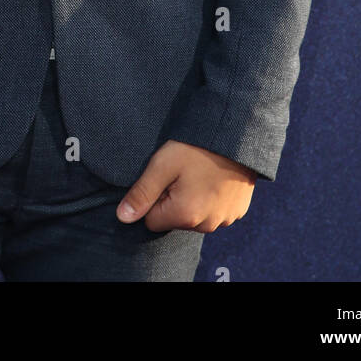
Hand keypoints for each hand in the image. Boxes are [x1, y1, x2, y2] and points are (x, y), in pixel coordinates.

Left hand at [116, 141, 255, 231]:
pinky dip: (213, 199)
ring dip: (194, 201)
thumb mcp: (162, 164)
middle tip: (184, 172)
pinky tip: (215, 178)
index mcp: (185, 215)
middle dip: (174, 200)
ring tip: (201, 173)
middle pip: (175, 220)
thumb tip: (122, 217)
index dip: (155, 197)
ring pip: (196, 218)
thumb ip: (142, 193)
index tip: (166, 177)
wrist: (236, 135)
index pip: (152, 220)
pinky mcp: (238, 211)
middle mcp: (206, 225)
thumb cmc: (196, 147)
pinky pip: (216, 212)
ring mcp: (225, 219)